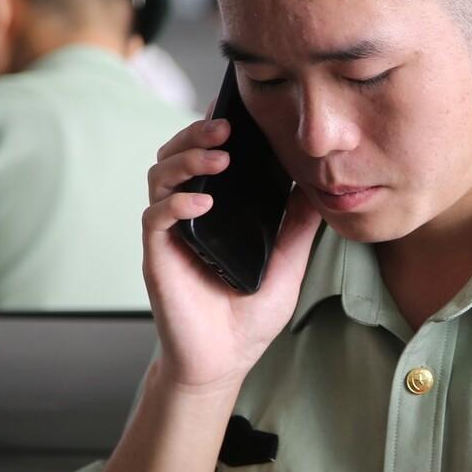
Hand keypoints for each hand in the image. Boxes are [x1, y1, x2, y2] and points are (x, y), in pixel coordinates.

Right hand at [142, 116, 321, 391]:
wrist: (224, 362)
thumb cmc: (249, 316)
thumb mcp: (287, 264)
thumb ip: (296, 225)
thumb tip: (316, 184)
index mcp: (216, 210)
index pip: (208, 155)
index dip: (215, 127)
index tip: (236, 109)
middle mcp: (188, 214)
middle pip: (176, 155)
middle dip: (197, 132)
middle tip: (227, 126)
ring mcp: (171, 234)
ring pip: (160, 176)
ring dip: (187, 159)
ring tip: (219, 156)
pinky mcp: (158, 256)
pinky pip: (155, 218)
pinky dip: (176, 203)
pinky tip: (202, 201)